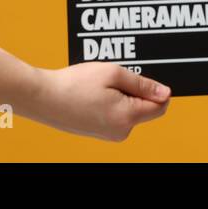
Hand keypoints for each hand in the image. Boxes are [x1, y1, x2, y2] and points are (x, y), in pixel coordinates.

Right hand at [26, 63, 171, 141]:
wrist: (41, 98)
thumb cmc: (74, 84)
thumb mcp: (114, 74)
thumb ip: (143, 84)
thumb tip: (165, 93)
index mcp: (126, 118)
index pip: (160, 106)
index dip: (158, 89)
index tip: (144, 77)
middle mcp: (120, 131)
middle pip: (145, 108)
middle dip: (137, 90)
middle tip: (114, 78)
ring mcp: (108, 134)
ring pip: (130, 110)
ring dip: (123, 95)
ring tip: (100, 84)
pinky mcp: (98, 132)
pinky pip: (116, 114)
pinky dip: (111, 101)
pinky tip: (94, 93)